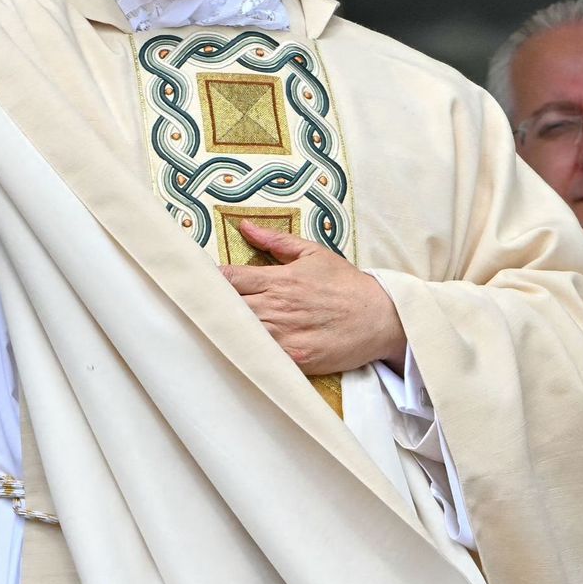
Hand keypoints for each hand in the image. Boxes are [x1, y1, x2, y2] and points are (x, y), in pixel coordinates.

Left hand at [217, 220, 405, 374]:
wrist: (383, 318)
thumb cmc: (347, 285)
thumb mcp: (314, 254)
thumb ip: (276, 240)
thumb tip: (244, 226)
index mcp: (279, 279)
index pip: (227, 278)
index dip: (208, 281)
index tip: (199, 283)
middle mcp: (277, 306)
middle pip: (226, 306)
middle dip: (211, 306)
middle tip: (199, 307)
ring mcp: (285, 334)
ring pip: (238, 332)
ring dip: (224, 329)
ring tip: (213, 328)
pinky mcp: (294, 358)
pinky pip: (259, 357)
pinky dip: (246, 353)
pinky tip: (238, 349)